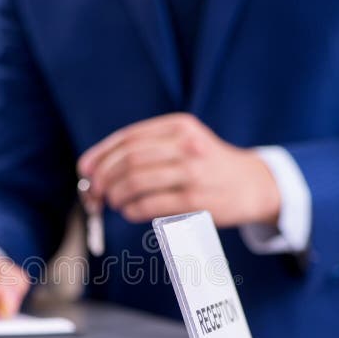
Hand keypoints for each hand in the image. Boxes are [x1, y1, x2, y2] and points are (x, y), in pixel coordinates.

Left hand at [78, 113, 280, 226]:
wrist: (253, 184)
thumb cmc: (208, 166)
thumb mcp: (184, 143)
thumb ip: (148, 150)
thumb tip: (95, 168)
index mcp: (179, 126)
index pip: (128, 138)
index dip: (101, 155)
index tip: (85, 170)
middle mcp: (186, 144)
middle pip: (129, 159)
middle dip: (103, 177)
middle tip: (95, 192)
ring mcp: (192, 172)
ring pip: (136, 182)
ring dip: (116, 195)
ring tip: (114, 202)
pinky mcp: (196, 199)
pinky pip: (150, 204)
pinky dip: (131, 210)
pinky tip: (130, 212)